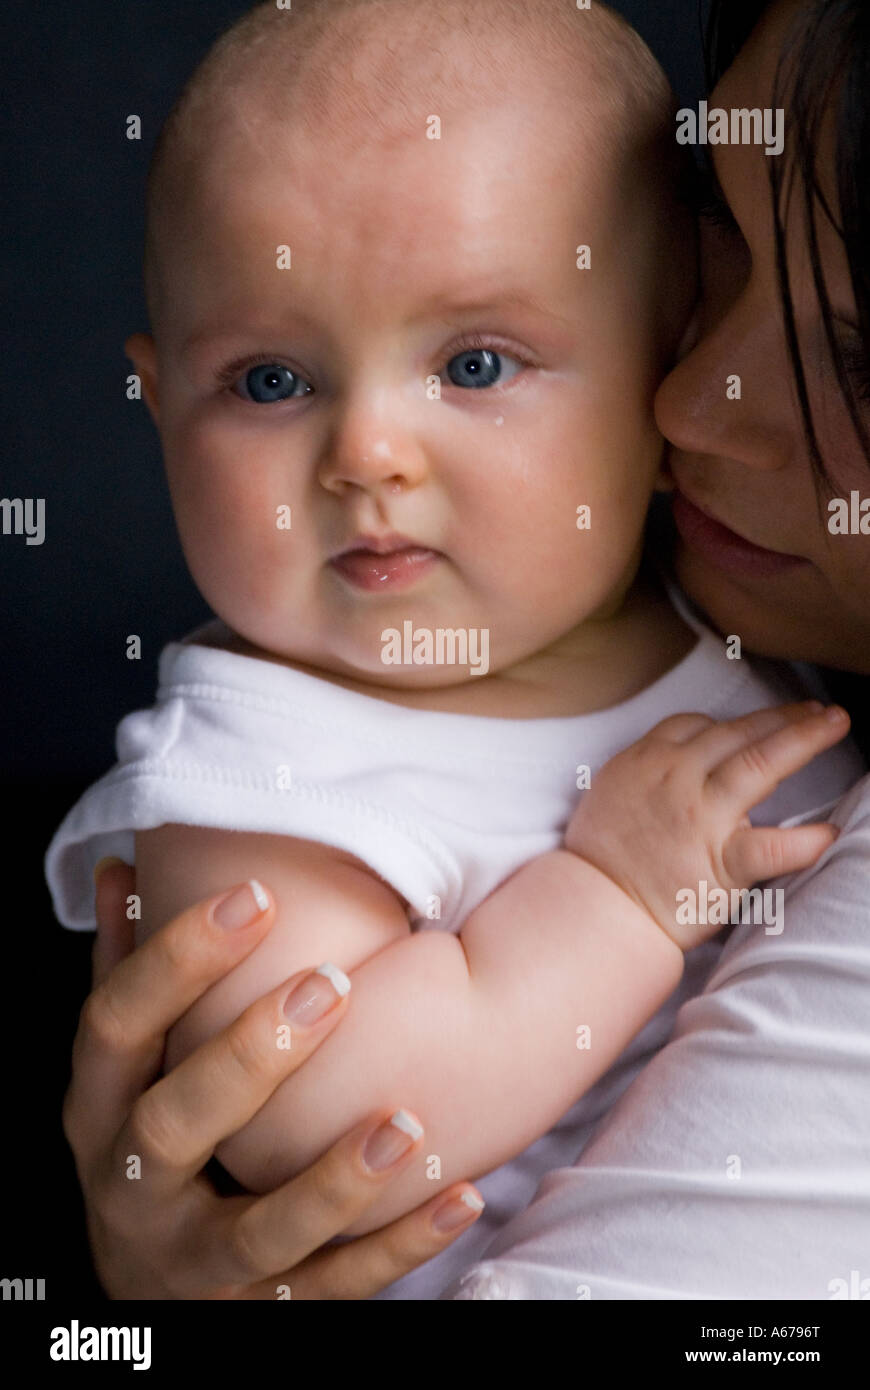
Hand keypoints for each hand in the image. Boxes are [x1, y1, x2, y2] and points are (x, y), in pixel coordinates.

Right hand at [63, 860, 483, 1298]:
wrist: (153, 1296)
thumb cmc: (151, 1139)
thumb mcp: (127, 1066)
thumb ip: (131, 972)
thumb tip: (125, 868)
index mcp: (98, 1111)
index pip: (115, 1026)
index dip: (178, 959)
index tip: (258, 895)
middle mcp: (132, 1193)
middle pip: (174, 1125)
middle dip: (251, 1056)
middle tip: (332, 985)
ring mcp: (197, 1266)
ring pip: (259, 1232)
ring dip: (335, 1180)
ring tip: (406, 1121)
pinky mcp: (263, 1315)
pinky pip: (336, 1289)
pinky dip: (401, 1247)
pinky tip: (463, 1194)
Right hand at [564, 701, 849, 949]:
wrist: (595, 908)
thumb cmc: (599, 858)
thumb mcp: (609, 791)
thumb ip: (646, 770)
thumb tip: (678, 765)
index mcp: (648, 760)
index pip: (697, 725)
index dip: (735, 722)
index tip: (759, 723)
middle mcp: (677, 777)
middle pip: (738, 732)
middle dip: (783, 716)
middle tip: (816, 711)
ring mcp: (702, 817)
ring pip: (760, 762)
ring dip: (802, 738)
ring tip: (833, 723)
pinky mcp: (722, 862)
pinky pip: (772, 845)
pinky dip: (806, 840)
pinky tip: (830, 833)